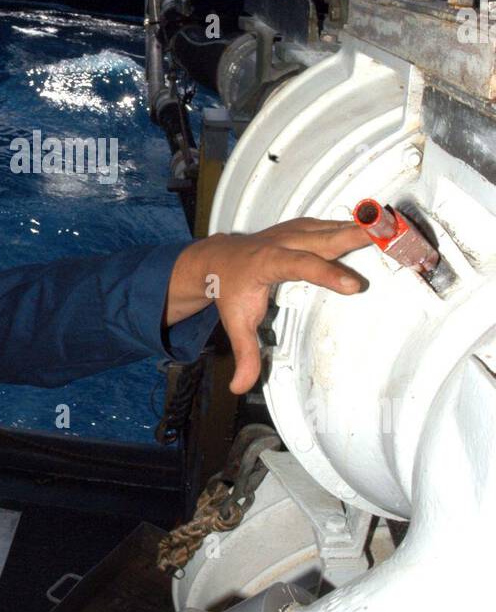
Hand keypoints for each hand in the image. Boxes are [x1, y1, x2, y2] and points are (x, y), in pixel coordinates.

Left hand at [168, 218, 368, 394]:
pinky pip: (330, 224)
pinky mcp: (302, 228)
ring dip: (361, 228)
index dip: (327, 274)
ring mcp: (293, 231)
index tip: (353, 285)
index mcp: (267, 262)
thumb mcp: (235, 323)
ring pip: (330, 227)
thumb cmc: (230, 288)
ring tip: (393, 229)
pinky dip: (354, 226)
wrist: (217, 257)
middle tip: (388, 238)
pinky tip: (375, 229)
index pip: (300, 266)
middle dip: (355, 237)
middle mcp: (283, 242)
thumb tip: (240, 387)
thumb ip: (244, 354)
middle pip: (323, 238)